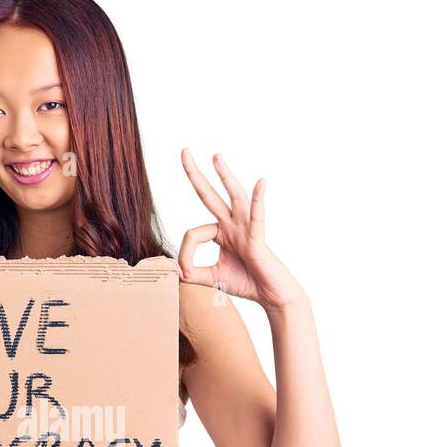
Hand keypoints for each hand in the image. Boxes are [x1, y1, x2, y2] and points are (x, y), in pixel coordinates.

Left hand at [177, 148, 304, 309]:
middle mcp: (233, 225)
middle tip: (183, 151)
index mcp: (221, 233)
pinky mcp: (258, 239)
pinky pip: (257, 217)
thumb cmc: (247, 282)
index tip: (185, 272)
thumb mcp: (212, 279)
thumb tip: (176, 272)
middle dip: (196, 175)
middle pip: (210, 196)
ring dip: (226, 176)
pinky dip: (259, 200)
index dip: (185, 254)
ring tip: (215, 156)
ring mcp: (246, 229)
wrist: (271, 294)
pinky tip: (261, 182)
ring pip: (235, 197)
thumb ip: (194, 274)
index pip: (193, 234)